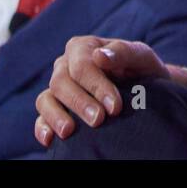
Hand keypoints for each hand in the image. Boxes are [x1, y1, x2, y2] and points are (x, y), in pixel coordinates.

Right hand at [33, 36, 186, 146]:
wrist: (146, 88)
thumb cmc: (141, 69)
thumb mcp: (140, 55)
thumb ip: (123, 51)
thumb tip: (99, 55)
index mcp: (83, 48)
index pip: (81, 65)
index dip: (96, 85)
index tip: (114, 106)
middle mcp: (65, 65)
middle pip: (61, 82)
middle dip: (79, 102)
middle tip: (99, 120)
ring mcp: (57, 88)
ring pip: (45, 99)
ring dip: (56, 115)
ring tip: (69, 131)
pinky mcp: (54, 109)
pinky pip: (40, 118)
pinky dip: (42, 128)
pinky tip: (50, 140)